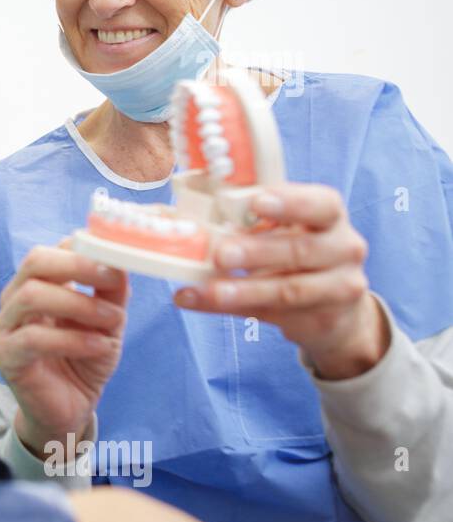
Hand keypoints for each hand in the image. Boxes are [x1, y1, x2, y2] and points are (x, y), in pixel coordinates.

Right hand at [0, 240, 128, 455]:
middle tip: (111, 278)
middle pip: (34, 262)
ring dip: (79, 304)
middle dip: (77, 265)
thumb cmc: (84, 359)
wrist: (70, 408)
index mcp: (36, 284)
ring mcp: (5, 327)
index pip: (51, 250)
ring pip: (31, 296)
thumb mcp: (107, 321)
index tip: (118, 258)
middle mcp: (15, 299)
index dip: (83, 248)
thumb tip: (121, 259)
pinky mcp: (5, 356)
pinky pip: (33, 339)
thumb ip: (111, 291)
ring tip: (113, 320)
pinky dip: (73, 340)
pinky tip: (100, 347)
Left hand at [175, 183, 389, 379]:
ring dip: (243, 290)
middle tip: (220, 254)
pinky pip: (272, 314)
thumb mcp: (283, 233)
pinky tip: (198, 301)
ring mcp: (339, 286)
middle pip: (301, 249)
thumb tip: (177, 217)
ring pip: (288, 290)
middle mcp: (344, 248)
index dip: (289, 203)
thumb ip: (247, 222)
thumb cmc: (295, 256)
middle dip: (257, 251)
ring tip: (209, 290)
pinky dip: (232, 308)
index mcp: (329, 215)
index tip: (256, 202)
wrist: (336, 311)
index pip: (320, 204)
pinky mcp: (323, 319)